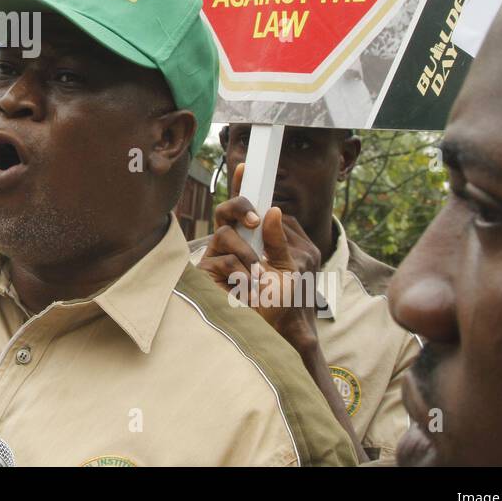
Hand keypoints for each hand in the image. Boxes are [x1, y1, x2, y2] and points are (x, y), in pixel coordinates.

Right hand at [199, 162, 322, 352]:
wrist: (275, 335)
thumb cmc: (286, 303)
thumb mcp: (290, 268)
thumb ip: (280, 239)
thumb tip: (272, 209)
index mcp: (260, 237)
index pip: (251, 206)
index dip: (246, 185)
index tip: (247, 165)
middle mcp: (239, 242)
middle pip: (230, 212)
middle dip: (241, 209)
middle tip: (254, 221)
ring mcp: (224, 256)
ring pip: (225, 232)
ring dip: (246, 252)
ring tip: (258, 273)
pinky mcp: (211, 273)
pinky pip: (221, 258)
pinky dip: (239, 270)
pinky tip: (248, 285)